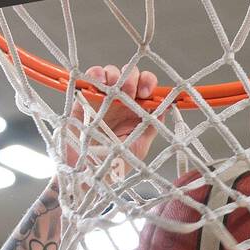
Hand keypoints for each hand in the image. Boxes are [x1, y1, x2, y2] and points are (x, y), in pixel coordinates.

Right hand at [63, 64, 158, 182]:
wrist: (86, 176)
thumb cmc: (113, 167)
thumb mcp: (139, 148)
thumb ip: (152, 126)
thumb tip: (165, 107)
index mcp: (136, 113)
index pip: (147, 88)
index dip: (149, 84)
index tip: (146, 93)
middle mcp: (121, 104)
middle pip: (130, 76)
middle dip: (132, 78)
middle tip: (129, 92)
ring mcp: (103, 100)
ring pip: (112, 74)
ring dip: (115, 75)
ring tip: (114, 87)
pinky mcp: (84, 99)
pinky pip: (91, 79)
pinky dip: (96, 74)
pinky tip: (99, 81)